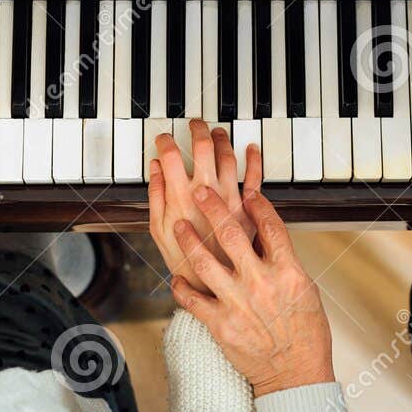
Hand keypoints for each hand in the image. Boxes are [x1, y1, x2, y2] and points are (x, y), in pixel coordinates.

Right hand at [148, 119, 260, 294]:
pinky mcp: (249, 209)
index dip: (165, 142)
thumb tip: (155, 169)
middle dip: (197, 130)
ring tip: (217, 132)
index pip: (170, 156)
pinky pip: (256, 177)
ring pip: (228, 156)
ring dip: (222, 139)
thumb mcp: (159, 231)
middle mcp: (208, 193)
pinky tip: (252, 149)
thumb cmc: (186, 261)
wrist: (217, 286)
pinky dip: (254, 159)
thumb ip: (156, 197)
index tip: (163, 138)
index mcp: (181, 198)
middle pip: (203, 148)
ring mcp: (231, 199)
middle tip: (194, 125)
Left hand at [169, 186, 334, 398]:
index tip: (246, 192)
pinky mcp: (220, 324)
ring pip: (204, 261)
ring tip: (179, 225)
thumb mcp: (307, 292)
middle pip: (231, 234)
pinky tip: (175, 278)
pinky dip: (181, 288)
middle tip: (199, 191)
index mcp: (288, 272)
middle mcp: (261, 283)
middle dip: (212, 208)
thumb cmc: (305, 336)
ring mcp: (238, 302)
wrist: (295, 375)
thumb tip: (271, 243)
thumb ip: (286, 265)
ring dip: (188, 240)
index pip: (269, 226)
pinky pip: (191, 300)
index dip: (256, 204)